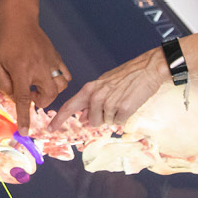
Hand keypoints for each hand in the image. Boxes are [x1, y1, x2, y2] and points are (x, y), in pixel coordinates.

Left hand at [0, 17, 69, 134]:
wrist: (18, 18)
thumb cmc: (2, 40)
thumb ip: (2, 82)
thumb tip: (13, 97)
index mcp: (21, 70)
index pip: (25, 100)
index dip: (24, 117)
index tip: (25, 132)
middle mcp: (39, 67)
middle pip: (48, 95)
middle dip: (40, 101)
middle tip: (30, 95)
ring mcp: (50, 61)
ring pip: (61, 86)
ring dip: (50, 92)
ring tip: (39, 86)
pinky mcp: (56, 56)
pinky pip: (66, 74)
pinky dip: (60, 81)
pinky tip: (48, 77)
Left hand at [48, 47, 167, 129]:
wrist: (147, 69)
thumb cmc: (126, 76)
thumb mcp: (104, 85)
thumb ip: (91, 101)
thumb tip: (82, 118)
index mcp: (90, 89)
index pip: (69, 106)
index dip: (59, 119)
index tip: (50, 128)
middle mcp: (97, 96)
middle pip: (92, 122)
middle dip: (101, 119)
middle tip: (113, 104)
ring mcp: (110, 103)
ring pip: (107, 123)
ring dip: (114, 117)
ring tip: (122, 101)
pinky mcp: (123, 109)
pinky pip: (120, 123)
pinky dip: (124, 117)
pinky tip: (129, 104)